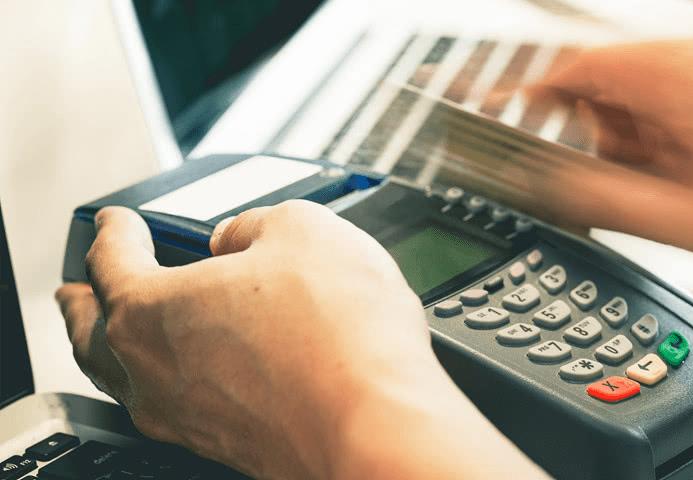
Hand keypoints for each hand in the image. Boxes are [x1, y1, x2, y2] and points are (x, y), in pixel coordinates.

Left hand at [56, 203, 544, 478]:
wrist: (379, 423)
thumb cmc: (340, 338)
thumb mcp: (302, 229)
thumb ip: (255, 224)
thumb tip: (242, 240)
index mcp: (151, 310)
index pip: (110, 260)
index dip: (111, 230)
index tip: (115, 221)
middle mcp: (154, 373)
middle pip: (94, 334)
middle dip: (84, 305)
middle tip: (80, 288)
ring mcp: (186, 418)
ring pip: (126, 378)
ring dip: (117, 348)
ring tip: (123, 332)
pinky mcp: (224, 445)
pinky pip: (173, 404)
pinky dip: (167, 378)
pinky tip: (197, 367)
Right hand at [454, 24, 692, 260]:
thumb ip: (607, 205)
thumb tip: (545, 193)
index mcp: (665, 77)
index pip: (564, 70)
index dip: (518, 93)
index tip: (489, 109)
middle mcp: (688, 50)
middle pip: (600, 88)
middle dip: (600, 139)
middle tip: (633, 183)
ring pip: (639, 93)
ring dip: (640, 139)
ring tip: (689, 180)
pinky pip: (674, 91)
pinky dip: (669, 127)